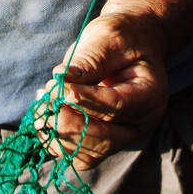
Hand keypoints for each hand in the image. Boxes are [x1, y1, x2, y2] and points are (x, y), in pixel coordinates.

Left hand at [33, 11, 168, 172]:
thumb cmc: (123, 38)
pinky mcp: (103, 143)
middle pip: (104, 139)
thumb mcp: (110, 38)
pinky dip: (56, 141)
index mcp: (150, 96)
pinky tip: (45, 115)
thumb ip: (90, 60)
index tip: (55, 84)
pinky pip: (79, 155)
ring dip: (58, 134)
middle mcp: (140, 124)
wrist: (132, 45)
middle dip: (68, 122)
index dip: (83, 100)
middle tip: (45, 98)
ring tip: (42, 105)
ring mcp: (123, 138)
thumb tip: (61, 78)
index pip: (116, 106)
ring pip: (89, 154)